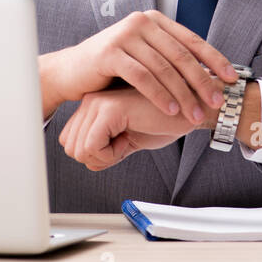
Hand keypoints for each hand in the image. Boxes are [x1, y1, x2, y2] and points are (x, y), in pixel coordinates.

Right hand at [38, 9, 236, 122]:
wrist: (71, 72)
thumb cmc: (112, 69)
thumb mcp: (144, 56)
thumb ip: (168, 57)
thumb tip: (208, 71)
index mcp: (154, 21)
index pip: (191, 40)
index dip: (214, 59)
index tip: (231, 78)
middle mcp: (141, 22)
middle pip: (180, 55)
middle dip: (202, 81)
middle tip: (218, 101)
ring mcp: (124, 36)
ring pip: (163, 68)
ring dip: (183, 93)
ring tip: (195, 113)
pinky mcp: (110, 53)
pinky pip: (142, 76)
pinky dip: (159, 95)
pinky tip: (171, 109)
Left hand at [58, 86, 204, 171]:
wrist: (190, 110)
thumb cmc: (163, 122)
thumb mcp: (125, 139)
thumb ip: (102, 147)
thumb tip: (85, 160)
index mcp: (93, 105)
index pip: (70, 144)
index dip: (96, 155)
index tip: (121, 143)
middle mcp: (91, 100)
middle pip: (71, 149)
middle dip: (100, 157)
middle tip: (126, 141)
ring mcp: (98, 102)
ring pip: (79, 150)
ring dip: (107, 155)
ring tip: (130, 136)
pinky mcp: (109, 109)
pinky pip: (92, 147)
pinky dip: (111, 154)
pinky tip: (130, 138)